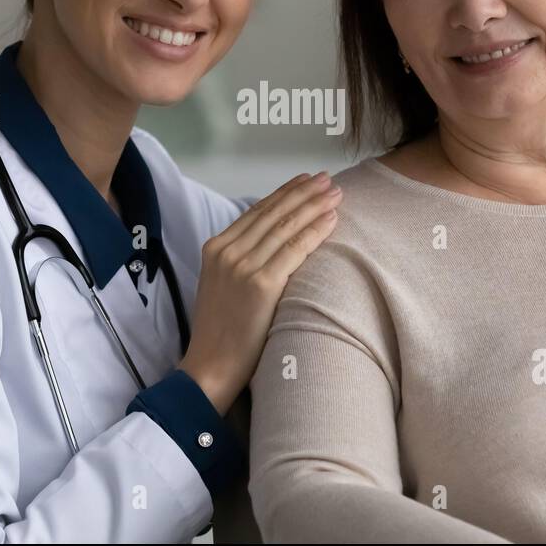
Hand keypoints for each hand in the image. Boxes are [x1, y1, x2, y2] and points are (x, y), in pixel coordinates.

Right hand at [179, 172, 341, 413]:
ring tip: (335, 192)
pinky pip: (296, 249)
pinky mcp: (261, 284)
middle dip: (303, 192)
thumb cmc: (221, 331)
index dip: (284, 193)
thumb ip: (240, 259)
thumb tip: (272, 242)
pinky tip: (332, 218)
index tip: (305, 180)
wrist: (210, 366)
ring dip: (314, 205)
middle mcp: (227, 251)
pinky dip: (316, 230)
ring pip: (287, 226)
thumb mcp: (221, 284)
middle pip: (274, 213)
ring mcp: (243, 266)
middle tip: (327, 178)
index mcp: (215, 248)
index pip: (256, 211)